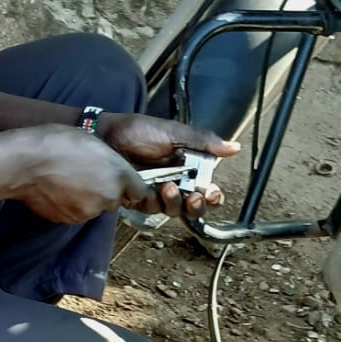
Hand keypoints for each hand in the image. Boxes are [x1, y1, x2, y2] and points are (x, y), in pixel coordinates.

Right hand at [13, 125, 148, 223]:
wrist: (26, 162)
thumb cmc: (58, 143)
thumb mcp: (93, 142)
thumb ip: (111, 162)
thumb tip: (113, 174)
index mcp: (119, 175)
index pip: (140, 191)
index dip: (130, 186)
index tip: (121, 181)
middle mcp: (109, 197)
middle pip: (114, 200)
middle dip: (105, 190)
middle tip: (85, 174)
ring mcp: (89, 212)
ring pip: (94, 207)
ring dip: (86, 198)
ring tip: (67, 180)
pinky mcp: (70, 220)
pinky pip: (75, 213)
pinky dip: (69, 205)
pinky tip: (57, 189)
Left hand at [98, 113, 238, 217]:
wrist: (106, 135)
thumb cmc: (138, 130)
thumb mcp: (174, 132)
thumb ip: (204, 142)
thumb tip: (234, 148)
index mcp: (188, 166)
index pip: (207, 189)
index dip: (212, 196)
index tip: (213, 192)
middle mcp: (175, 181)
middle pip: (194, 206)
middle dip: (198, 205)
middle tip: (196, 196)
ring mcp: (156, 192)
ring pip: (175, 210)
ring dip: (176, 202)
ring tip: (169, 187)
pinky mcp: (139, 198)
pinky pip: (153, 209)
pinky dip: (155, 201)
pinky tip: (153, 188)